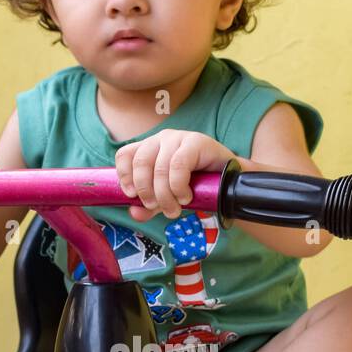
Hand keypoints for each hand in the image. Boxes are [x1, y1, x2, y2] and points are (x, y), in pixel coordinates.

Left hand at [114, 131, 234, 220]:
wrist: (228, 182)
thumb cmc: (195, 186)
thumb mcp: (167, 198)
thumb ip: (150, 206)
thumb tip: (134, 213)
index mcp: (149, 148)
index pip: (125, 155)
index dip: (124, 175)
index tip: (132, 196)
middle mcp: (161, 139)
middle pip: (140, 162)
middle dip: (145, 191)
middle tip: (156, 208)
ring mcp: (178, 138)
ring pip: (160, 168)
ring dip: (165, 195)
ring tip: (174, 210)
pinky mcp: (195, 142)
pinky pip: (178, 165)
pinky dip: (178, 186)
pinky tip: (186, 196)